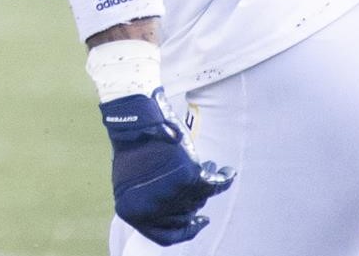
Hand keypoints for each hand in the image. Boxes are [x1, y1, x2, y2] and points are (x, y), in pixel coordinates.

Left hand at [101, 91, 233, 244]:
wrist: (134, 123)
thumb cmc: (133, 150)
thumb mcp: (132, 185)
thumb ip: (151, 204)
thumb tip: (179, 216)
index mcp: (133, 213)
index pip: (165, 235)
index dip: (185, 231)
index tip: (200, 222)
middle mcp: (153, 209)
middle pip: (186, 214)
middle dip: (193, 198)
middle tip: (197, 183)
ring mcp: (171, 194)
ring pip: (199, 199)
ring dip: (204, 183)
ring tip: (206, 166)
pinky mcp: (188, 177)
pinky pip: (215, 184)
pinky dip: (224, 177)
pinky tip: (227, 172)